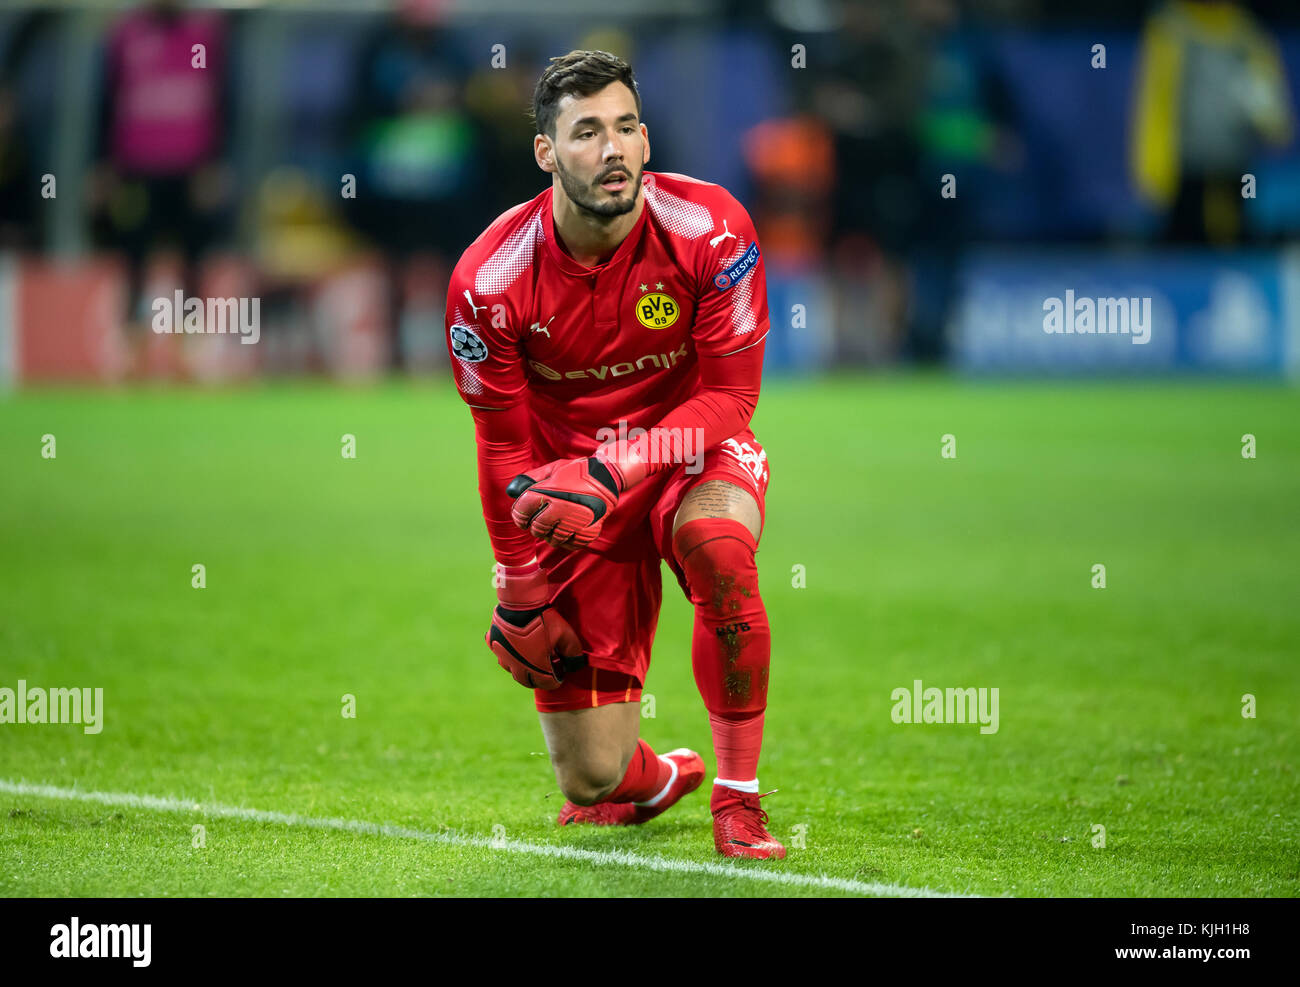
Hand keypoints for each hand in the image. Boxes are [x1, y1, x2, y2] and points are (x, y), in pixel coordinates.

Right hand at [486, 562, 585, 689]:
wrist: (520, 602)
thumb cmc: (544, 620)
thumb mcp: (566, 635)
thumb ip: (573, 653)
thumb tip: (575, 664)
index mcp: (535, 668)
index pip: (547, 684)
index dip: (556, 680)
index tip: (560, 672)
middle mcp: (516, 666)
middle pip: (527, 681)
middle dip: (538, 679)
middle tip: (546, 670)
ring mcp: (503, 655)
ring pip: (511, 670)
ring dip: (521, 669)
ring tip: (530, 660)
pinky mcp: (493, 643)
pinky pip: (499, 654)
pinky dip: (507, 654)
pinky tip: (513, 647)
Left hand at [506, 457, 620, 550]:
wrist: (608, 476)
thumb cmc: (578, 472)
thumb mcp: (553, 469)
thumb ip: (531, 479)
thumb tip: (512, 491)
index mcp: (547, 493)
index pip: (521, 512)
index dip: (518, 516)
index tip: (522, 517)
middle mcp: (560, 509)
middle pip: (536, 529)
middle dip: (535, 526)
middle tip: (541, 521)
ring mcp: (575, 523)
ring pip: (552, 540)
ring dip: (552, 534)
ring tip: (558, 523)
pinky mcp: (588, 532)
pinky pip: (570, 545)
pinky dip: (567, 540)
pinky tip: (569, 529)